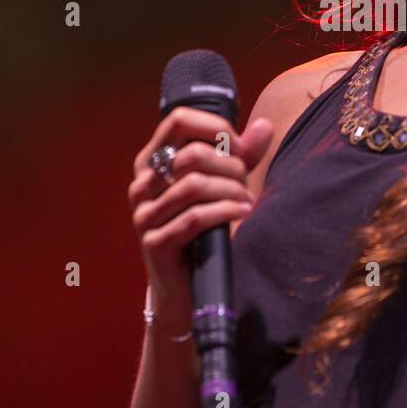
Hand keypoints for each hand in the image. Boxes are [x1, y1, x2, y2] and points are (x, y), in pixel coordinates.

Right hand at [129, 107, 273, 325]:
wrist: (187, 287)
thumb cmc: (204, 228)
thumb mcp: (222, 184)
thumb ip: (241, 155)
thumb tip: (264, 126)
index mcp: (151, 161)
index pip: (178, 120)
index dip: (215, 127)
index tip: (239, 147)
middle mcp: (142, 184)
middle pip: (193, 154)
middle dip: (231, 166)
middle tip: (246, 184)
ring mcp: (144, 214)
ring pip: (194, 185)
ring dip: (231, 190)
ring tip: (246, 200)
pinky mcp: (154, 242)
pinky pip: (195, 217)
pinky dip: (225, 211)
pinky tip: (242, 212)